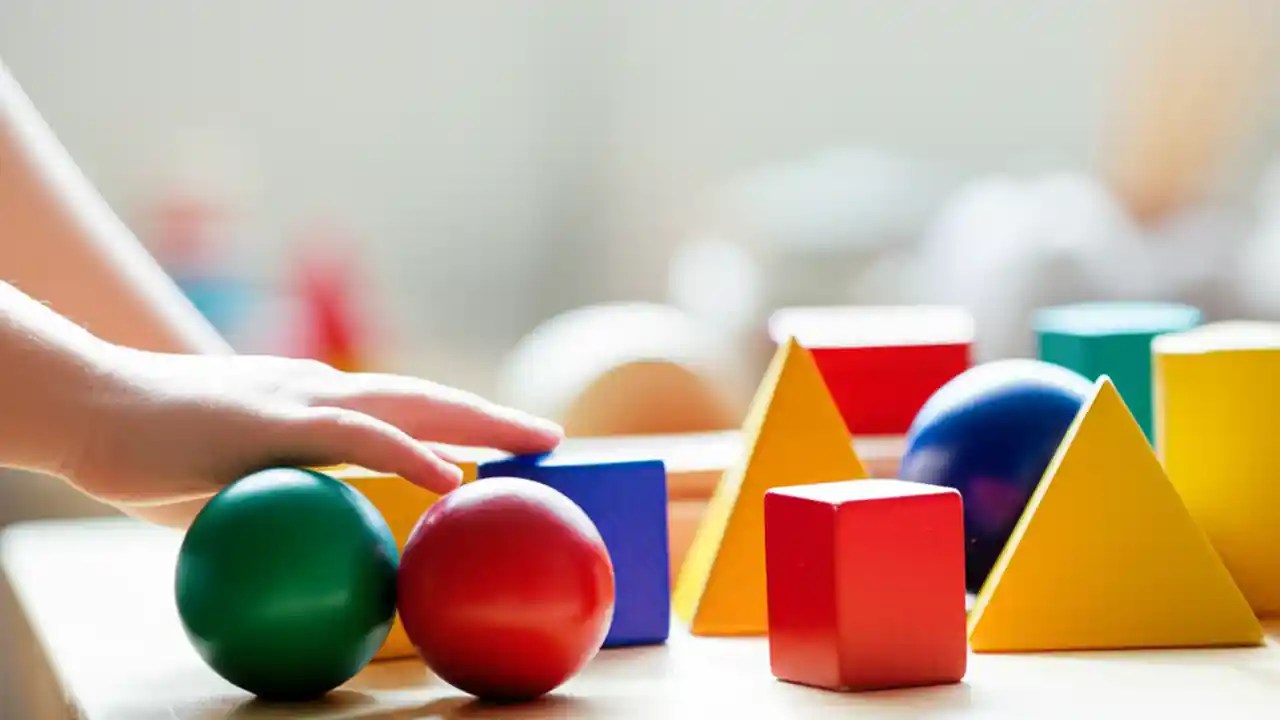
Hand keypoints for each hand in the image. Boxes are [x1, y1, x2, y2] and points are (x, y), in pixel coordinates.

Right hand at [61, 347, 561, 527]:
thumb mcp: (236, 481)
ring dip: (480, 422)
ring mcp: (303, 399)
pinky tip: (457, 475)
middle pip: (429, 398)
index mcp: (318, 405)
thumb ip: (284, 502)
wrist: (92, 410)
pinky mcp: (276, 418)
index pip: (406, 410)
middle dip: (496, 417)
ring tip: (537, 441)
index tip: (512, 448)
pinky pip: (360, 436)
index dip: (462, 425)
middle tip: (554, 438)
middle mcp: (323, 392)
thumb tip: (314, 549)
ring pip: (412, 404)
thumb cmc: (156, 452)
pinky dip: (413, 454)